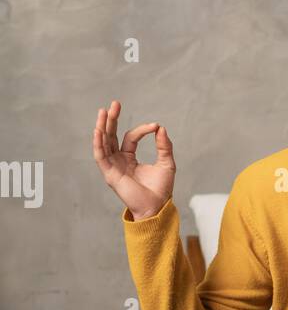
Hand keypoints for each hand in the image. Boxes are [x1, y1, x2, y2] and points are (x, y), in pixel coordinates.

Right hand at [92, 100, 175, 220]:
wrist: (157, 206)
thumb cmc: (161, 189)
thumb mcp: (166, 163)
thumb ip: (164, 146)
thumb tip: (161, 128)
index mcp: (129, 158)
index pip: (130, 137)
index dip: (142, 130)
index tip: (155, 127)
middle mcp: (118, 161)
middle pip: (111, 136)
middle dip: (112, 119)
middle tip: (115, 103)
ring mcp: (113, 167)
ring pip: (103, 143)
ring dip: (102, 127)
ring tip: (103, 111)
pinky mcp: (109, 174)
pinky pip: (101, 156)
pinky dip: (99, 143)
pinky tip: (99, 130)